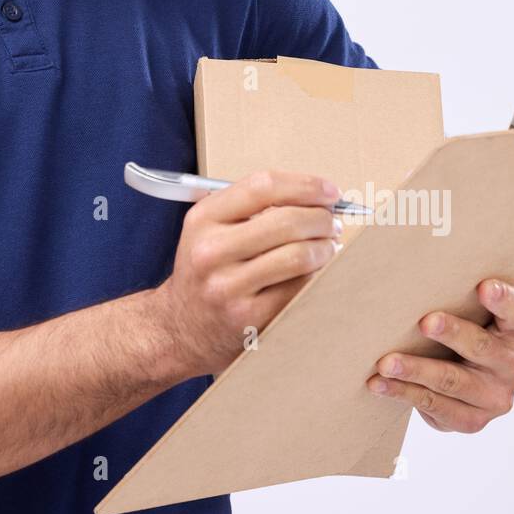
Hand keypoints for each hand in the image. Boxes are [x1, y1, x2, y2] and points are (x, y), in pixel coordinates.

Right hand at [154, 169, 344, 378]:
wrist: (182, 327)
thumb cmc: (207, 271)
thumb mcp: (211, 228)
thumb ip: (253, 207)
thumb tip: (317, 197)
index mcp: (203, 218)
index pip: (261, 187)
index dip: (304, 185)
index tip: (328, 191)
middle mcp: (211, 251)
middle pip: (286, 221)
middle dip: (321, 218)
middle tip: (331, 222)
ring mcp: (229, 286)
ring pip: (298, 256)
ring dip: (325, 248)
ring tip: (328, 246)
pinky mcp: (249, 317)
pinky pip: (300, 288)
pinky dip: (318, 275)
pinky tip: (317, 271)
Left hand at [364, 278, 513, 432]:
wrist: (476, 367)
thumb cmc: (472, 320)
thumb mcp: (476, 301)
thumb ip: (462, 282)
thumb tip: (409, 243)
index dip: (503, 299)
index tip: (484, 286)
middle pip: (481, 347)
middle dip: (452, 333)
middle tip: (425, 322)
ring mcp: (495, 397)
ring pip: (453, 381)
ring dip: (416, 370)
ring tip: (386, 362)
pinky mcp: (472, 419)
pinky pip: (436, 407)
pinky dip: (404, 394)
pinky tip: (379, 383)